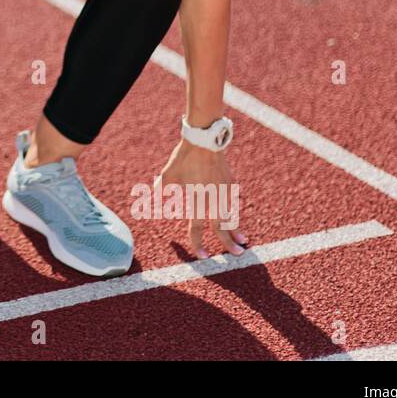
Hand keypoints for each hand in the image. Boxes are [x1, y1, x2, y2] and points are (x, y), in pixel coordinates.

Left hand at [155, 138, 248, 258]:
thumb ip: (161, 189)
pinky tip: (236, 218)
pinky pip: (233, 202)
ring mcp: (224, 192)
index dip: (198, 244)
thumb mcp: (168, 174)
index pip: (197, 229)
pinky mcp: (230, 183)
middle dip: (229, 243)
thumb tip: (152, 198)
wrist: (204, 141)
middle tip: (238, 255)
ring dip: (236, 230)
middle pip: (222, 228)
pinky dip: (235, 212)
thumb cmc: (184, 158)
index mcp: (196, 202)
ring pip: (232, 216)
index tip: (203, 256)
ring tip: (243, 241)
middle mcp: (212, 201)